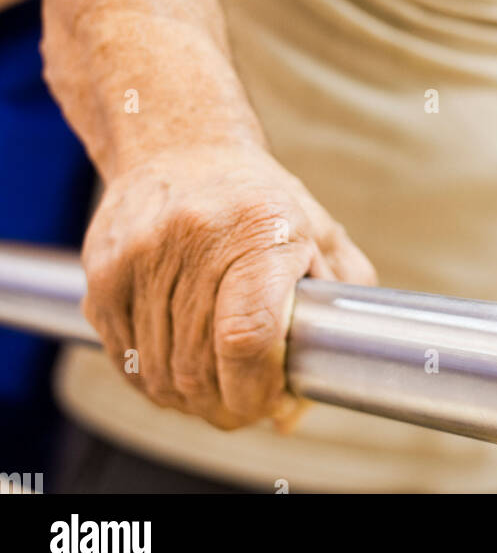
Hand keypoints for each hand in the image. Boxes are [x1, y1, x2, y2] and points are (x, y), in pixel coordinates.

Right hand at [80, 143, 377, 430]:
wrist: (182, 145)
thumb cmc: (260, 201)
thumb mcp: (321, 237)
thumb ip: (337, 314)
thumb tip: (296, 407)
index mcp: (261, 228)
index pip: (248, 338)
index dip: (256, 390)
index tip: (268, 403)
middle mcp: (196, 236)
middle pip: (199, 367)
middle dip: (226, 405)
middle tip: (244, 402)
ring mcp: (141, 254)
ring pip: (158, 373)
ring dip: (189, 398)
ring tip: (214, 383)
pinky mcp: (103, 272)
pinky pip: (125, 358)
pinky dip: (152, 377)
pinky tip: (177, 361)